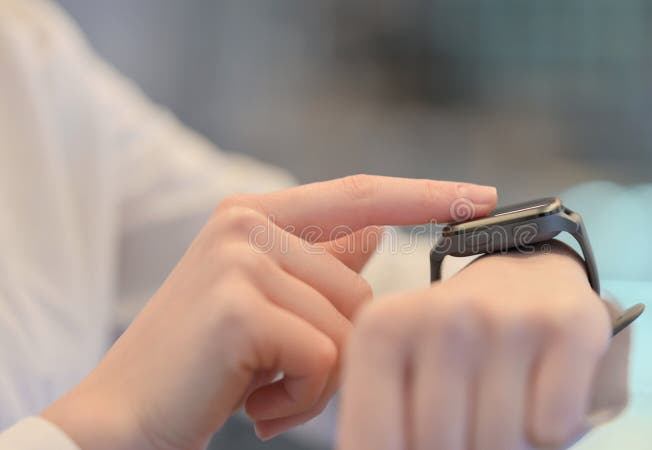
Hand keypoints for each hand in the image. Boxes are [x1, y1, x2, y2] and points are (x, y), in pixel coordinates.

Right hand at [42, 175, 497, 449]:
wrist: (123, 422)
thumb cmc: (204, 369)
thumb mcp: (264, 305)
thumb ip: (318, 264)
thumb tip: (377, 230)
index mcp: (254, 215)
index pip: (359, 194)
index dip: (425, 195)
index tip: (482, 196)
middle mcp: (246, 223)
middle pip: (360, 288)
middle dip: (338, 348)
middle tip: (279, 378)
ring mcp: (241, 258)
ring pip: (347, 327)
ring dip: (318, 378)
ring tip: (262, 390)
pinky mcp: (239, 306)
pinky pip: (324, 357)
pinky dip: (303, 398)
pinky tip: (257, 405)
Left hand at [338, 242, 629, 449]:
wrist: (530, 279)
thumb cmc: (458, 345)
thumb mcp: (398, 374)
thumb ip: (380, 427)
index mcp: (384, 328)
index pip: (375, 443)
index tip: (418, 440)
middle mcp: (446, 316)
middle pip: (440, 447)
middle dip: (460, 449)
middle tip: (471, 415)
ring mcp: (509, 319)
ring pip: (501, 443)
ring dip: (509, 443)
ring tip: (507, 403)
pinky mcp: (569, 326)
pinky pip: (553, 428)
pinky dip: (553, 431)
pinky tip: (544, 394)